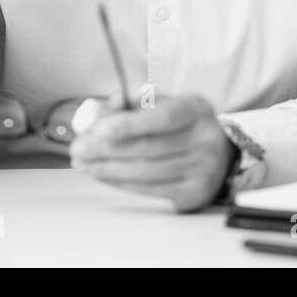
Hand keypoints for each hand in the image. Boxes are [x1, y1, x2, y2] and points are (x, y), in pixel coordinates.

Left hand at [69, 94, 233, 212]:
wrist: (219, 151)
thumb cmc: (180, 124)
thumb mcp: (164, 103)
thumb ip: (132, 104)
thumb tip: (100, 112)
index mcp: (196, 109)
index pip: (161, 118)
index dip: (128, 125)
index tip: (97, 130)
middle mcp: (206, 139)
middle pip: (148, 148)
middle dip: (106, 149)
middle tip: (77, 149)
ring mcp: (203, 170)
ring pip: (146, 172)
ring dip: (108, 168)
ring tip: (82, 164)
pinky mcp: (195, 193)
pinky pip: (150, 189)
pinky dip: (121, 182)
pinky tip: (102, 174)